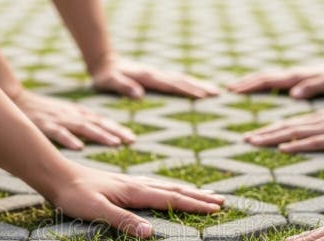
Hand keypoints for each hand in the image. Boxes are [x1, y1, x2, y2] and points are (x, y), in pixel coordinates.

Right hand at [13, 90, 134, 149]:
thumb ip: (79, 123)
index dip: (117, 128)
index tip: (132, 138)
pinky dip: (69, 140)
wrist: (14, 99)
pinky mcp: (44, 124)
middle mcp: (71, 115)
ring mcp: (58, 119)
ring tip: (115, 143)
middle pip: (97, 123)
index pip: (101, 121)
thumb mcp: (63, 115)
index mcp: (76, 113)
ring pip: (83, 127)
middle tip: (131, 140)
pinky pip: (58, 133)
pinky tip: (79, 148)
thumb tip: (96, 136)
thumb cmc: (40, 111)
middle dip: (115, 131)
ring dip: (100, 135)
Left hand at [53, 164, 224, 236]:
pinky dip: (169, 188)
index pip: (171, 198)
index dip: (195, 204)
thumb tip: (152, 232)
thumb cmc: (73, 195)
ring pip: (165, 186)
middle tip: (221, 201)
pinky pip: (153, 186)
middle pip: (174, 190)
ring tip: (203, 194)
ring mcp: (129, 182)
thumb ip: (123, 220)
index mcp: (134, 191)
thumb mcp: (96, 210)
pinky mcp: (121, 184)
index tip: (216, 208)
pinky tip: (167, 190)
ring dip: (187, 191)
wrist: (55, 174)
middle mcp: (136, 184)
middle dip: (198, 196)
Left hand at [91, 59, 219, 98]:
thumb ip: (123, 87)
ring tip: (216, 92)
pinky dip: (190, 84)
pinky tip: (198, 89)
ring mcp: (158, 74)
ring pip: (182, 79)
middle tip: (219, 94)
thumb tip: (139, 95)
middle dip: (201, 87)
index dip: (187, 91)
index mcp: (148, 77)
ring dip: (199, 85)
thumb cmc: (105, 76)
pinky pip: (177, 80)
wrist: (104, 61)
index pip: (172, 85)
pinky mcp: (157, 76)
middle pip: (183, 81)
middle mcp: (156, 74)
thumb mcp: (109, 82)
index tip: (203, 96)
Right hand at [227, 66, 323, 97]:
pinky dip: (260, 85)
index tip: (234, 90)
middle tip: (227, 89)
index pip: (266, 82)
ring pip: (265, 79)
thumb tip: (293, 94)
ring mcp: (291, 77)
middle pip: (261, 78)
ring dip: (250, 83)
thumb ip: (311, 88)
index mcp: (294, 78)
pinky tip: (257, 92)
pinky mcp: (294, 80)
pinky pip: (272, 83)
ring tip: (236, 88)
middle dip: (244, 83)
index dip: (249, 86)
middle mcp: (289, 76)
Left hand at [244, 108, 323, 152]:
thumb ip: (320, 132)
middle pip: (285, 127)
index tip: (251, 136)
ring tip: (254, 142)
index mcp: (318, 119)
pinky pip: (313, 143)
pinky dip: (297, 145)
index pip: (288, 124)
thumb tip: (301, 141)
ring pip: (294, 133)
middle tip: (243, 139)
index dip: (268, 130)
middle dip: (263, 133)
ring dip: (273, 137)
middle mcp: (319, 121)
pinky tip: (284, 148)